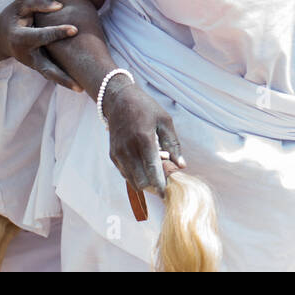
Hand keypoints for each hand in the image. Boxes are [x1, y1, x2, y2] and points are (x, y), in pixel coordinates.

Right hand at [0, 0, 79, 89]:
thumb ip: (38, 2)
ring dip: (64, 82)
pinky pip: (52, 74)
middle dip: (61, 75)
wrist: (0, 37)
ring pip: (49, 75)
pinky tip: (80, 84)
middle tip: (78, 81)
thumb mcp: (20, 4)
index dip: (57, 32)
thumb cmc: (14, 17)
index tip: (75, 29)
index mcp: (20, 38)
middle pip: (45, 68)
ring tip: (81, 89)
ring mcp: (33, 64)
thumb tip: (59, 6)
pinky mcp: (39, 66)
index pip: (41, 36)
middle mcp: (26, 56)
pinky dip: (64, 79)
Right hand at [103, 80, 184, 203]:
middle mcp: (128, 148)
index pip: (152, 170)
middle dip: (153, 184)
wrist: (120, 100)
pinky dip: (135, 175)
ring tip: (154, 171)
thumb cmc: (146, 108)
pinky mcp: (113, 155)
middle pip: (141, 181)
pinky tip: (143, 165)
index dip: (160, 184)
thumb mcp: (165, 121)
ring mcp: (118, 153)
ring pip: (132, 180)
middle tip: (163, 178)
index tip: (166, 193)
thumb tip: (181, 165)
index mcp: (144, 139)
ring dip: (144, 181)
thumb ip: (174, 144)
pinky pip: (125, 174)